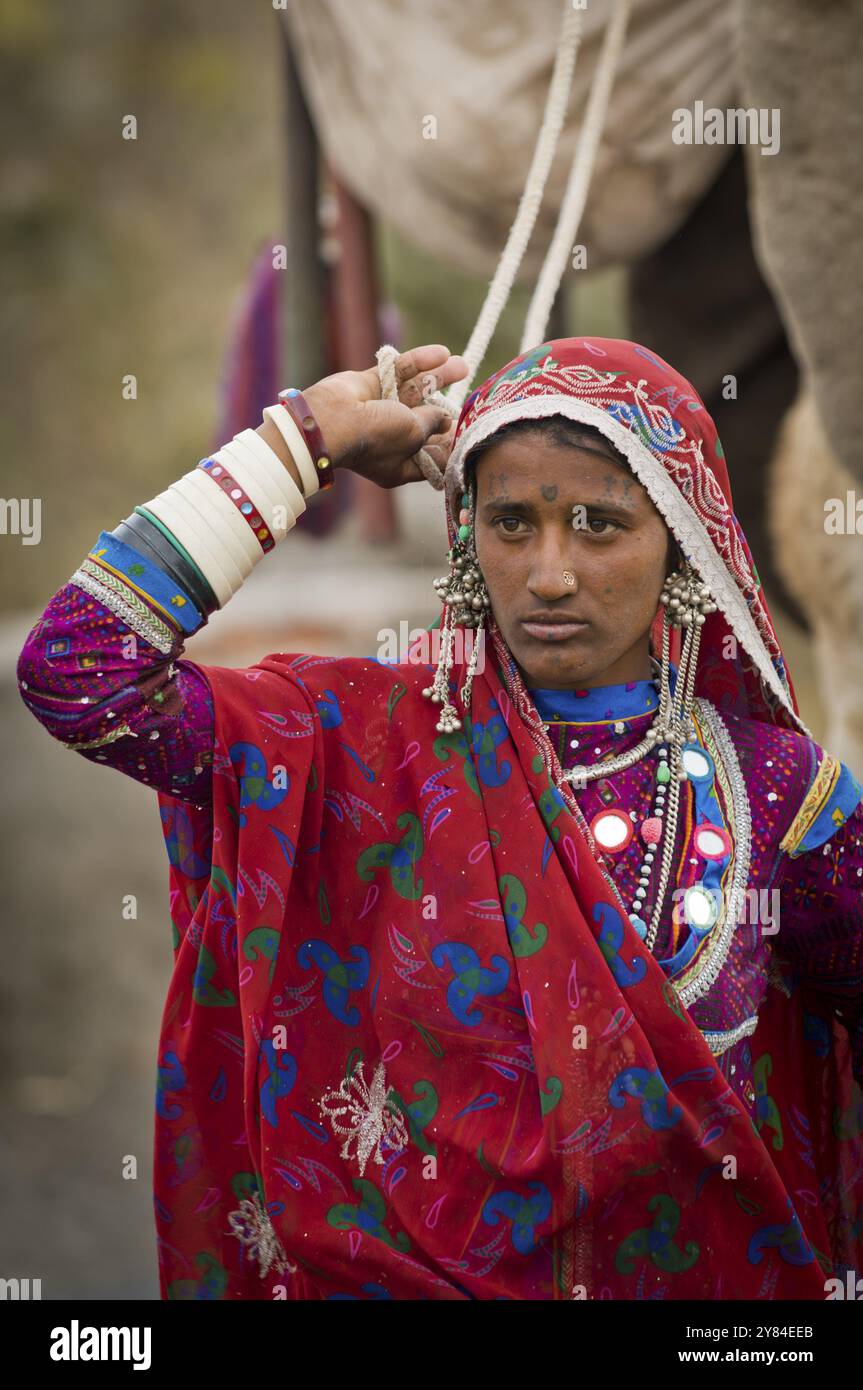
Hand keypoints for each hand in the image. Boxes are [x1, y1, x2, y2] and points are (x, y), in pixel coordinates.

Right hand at [302, 344, 468, 487]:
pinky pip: (400, 371)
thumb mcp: (414, 435)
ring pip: (416, 391)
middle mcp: (390, 438)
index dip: (450, 444)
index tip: (468, 431)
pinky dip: (419, 362)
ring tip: (462, 364)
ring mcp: (380, 410)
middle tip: (469, 394)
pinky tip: (441, 352)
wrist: (332, 419)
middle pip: (426, 421)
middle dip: (448, 407)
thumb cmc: (375, 437)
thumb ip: (432, 424)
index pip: (431, 456)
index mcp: (400, 463)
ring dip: (439, 377)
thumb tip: (445, 419)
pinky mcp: (371, 384)